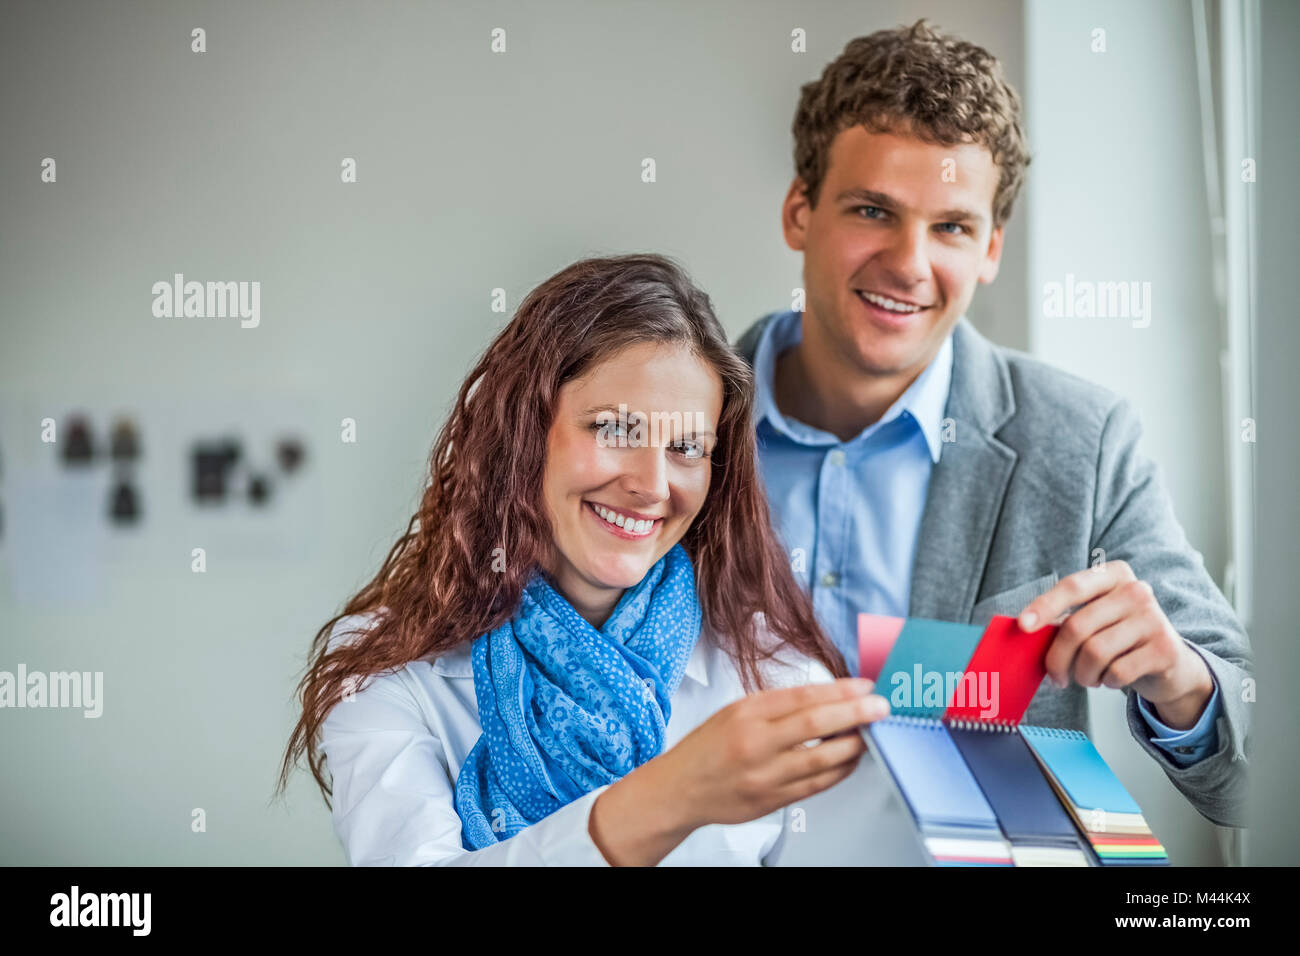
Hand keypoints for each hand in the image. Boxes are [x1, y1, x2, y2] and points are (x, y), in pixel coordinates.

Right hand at [588, 678, 888, 863]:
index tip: (864, 687)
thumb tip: (826, 697)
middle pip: (817, 724)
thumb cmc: (708, 747)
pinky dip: (839, 770)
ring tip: (868, 734)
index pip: (802, 697)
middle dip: (856, 713)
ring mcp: (765, 775)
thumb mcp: (735, 711)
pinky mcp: (773, 801)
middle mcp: (756, 742)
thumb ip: (777, 705)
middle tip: (881, 708)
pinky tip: (850, 759)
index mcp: (746, 713)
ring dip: (853, 745)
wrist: (681, 789)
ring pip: (823, 759)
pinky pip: (817, 785)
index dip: (840, 691)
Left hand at [1017, 560, 1213, 728]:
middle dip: (1057, 658)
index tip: (1023, 625)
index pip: (1072, 587)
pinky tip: (1111, 679)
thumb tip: (1025, 631)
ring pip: (1094, 652)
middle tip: (1055, 677)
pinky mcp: (1165, 648)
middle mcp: (1136, 590)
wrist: (1171, 665)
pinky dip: (1106, 682)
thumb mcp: (1095, 620)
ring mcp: (1154, 618)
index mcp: (1114, 575)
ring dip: (1083, 674)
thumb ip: (1066, 619)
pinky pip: (1117, 671)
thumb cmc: (1120, 639)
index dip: (1044, 606)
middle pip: (1076, 626)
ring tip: (1088, 677)